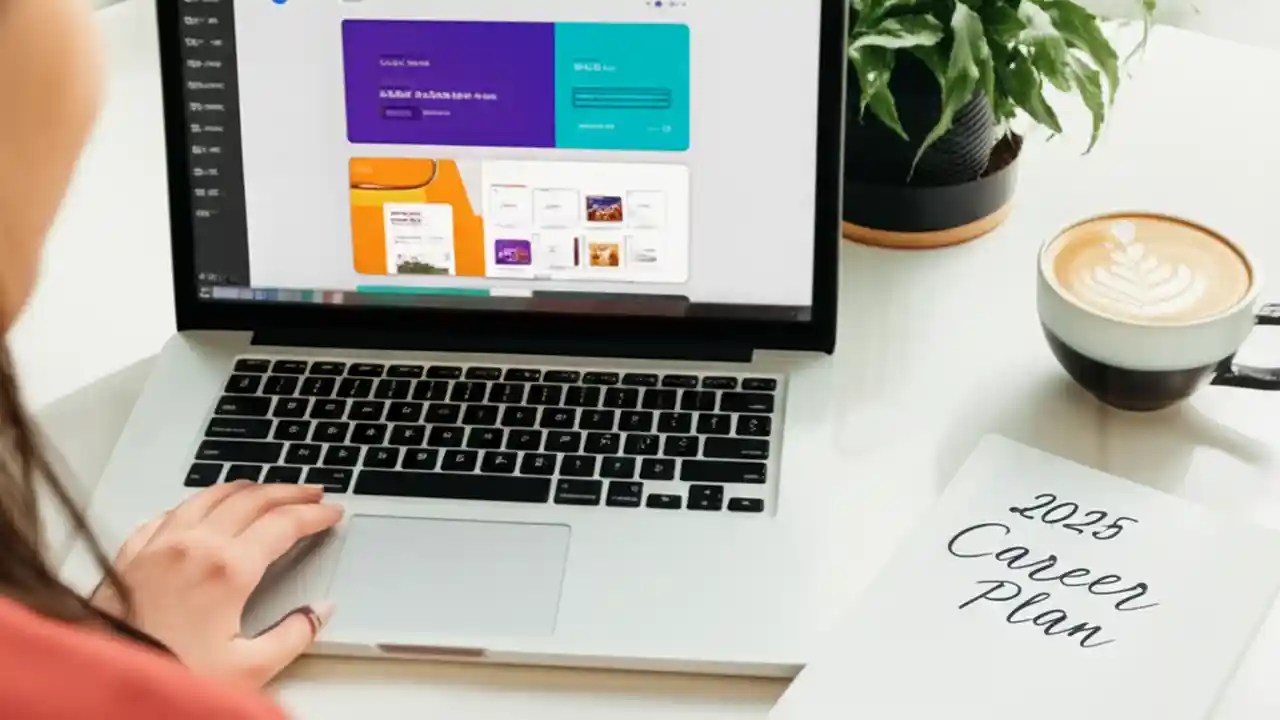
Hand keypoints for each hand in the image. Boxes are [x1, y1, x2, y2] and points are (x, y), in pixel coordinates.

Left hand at [92, 482, 343, 686]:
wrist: (103, 681)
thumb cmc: (170, 675)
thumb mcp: (248, 670)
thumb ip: (293, 636)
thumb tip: (320, 611)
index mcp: (229, 569)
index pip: (284, 524)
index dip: (314, 515)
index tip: (332, 513)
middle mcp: (195, 545)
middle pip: (252, 499)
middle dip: (288, 492)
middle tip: (311, 493)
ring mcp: (159, 544)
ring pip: (210, 495)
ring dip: (245, 488)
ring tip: (264, 490)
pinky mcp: (130, 553)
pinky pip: (170, 512)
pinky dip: (196, 503)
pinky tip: (200, 510)